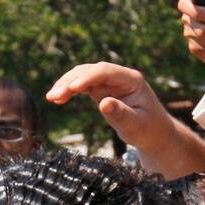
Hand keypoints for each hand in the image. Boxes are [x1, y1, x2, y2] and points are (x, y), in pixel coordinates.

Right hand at [47, 62, 173, 154]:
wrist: (153, 133)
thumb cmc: (148, 130)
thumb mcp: (136, 125)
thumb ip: (121, 114)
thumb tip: (104, 103)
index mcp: (131, 80)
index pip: (105, 72)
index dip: (88, 77)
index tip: (72, 88)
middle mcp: (119, 77)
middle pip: (91, 71)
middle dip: (71, 81)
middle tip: (54, 96)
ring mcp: (109, 83)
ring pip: (83, 76)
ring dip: (66, 85)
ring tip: (51, 98)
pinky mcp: (102, 91)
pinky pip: (82, 86)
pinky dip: (69, 91)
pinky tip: (57, 100)